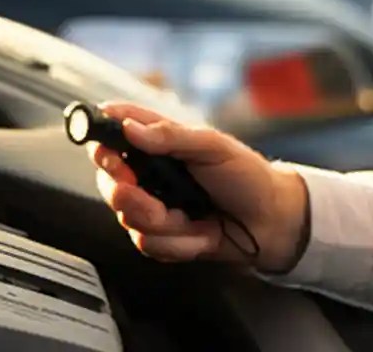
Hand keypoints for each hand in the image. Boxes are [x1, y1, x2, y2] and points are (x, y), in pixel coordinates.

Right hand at [87, 102, 309, 272]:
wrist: (272, 223)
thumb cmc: (247, 176)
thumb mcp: (213, 147)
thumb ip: (170, 136)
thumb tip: (130, 128)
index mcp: (160, 141)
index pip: (114, 131)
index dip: (100, 138)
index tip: (105, 151)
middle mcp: (150, 172)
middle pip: (108, 179)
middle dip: (124, 191)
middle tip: (142, 193)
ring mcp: (154, 205)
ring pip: (127, 217)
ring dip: (161, 221)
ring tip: (191, 216)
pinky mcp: (162, 237)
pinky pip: (147, 244)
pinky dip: (177, 243)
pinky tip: (200, 234)